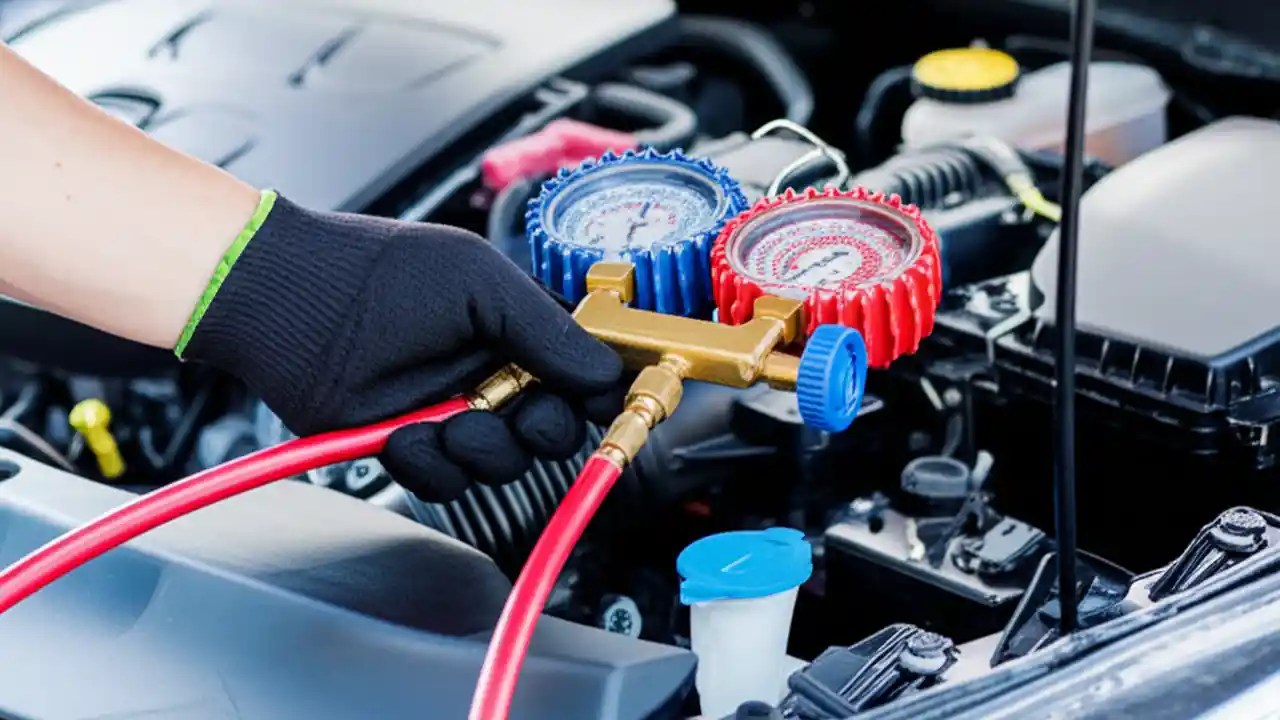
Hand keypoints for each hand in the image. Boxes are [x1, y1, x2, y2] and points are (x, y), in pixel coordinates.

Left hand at [182, 193, 623, 501]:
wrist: (291, 301)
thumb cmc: (378, 272)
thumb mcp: (480, 283)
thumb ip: (548, 330)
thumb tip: (605, 372)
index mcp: (513, 328)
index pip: (578, 374)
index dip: (589, 394)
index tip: (591, 403)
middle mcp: (488, 373)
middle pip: (550, 431)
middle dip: (537, 431)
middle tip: (515, 414)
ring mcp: (450, 411)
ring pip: (501, 464)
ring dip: (479, 450)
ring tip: (445, 422)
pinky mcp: (410, 444)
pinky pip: (446, 481)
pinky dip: (428, 463)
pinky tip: (403, 431)